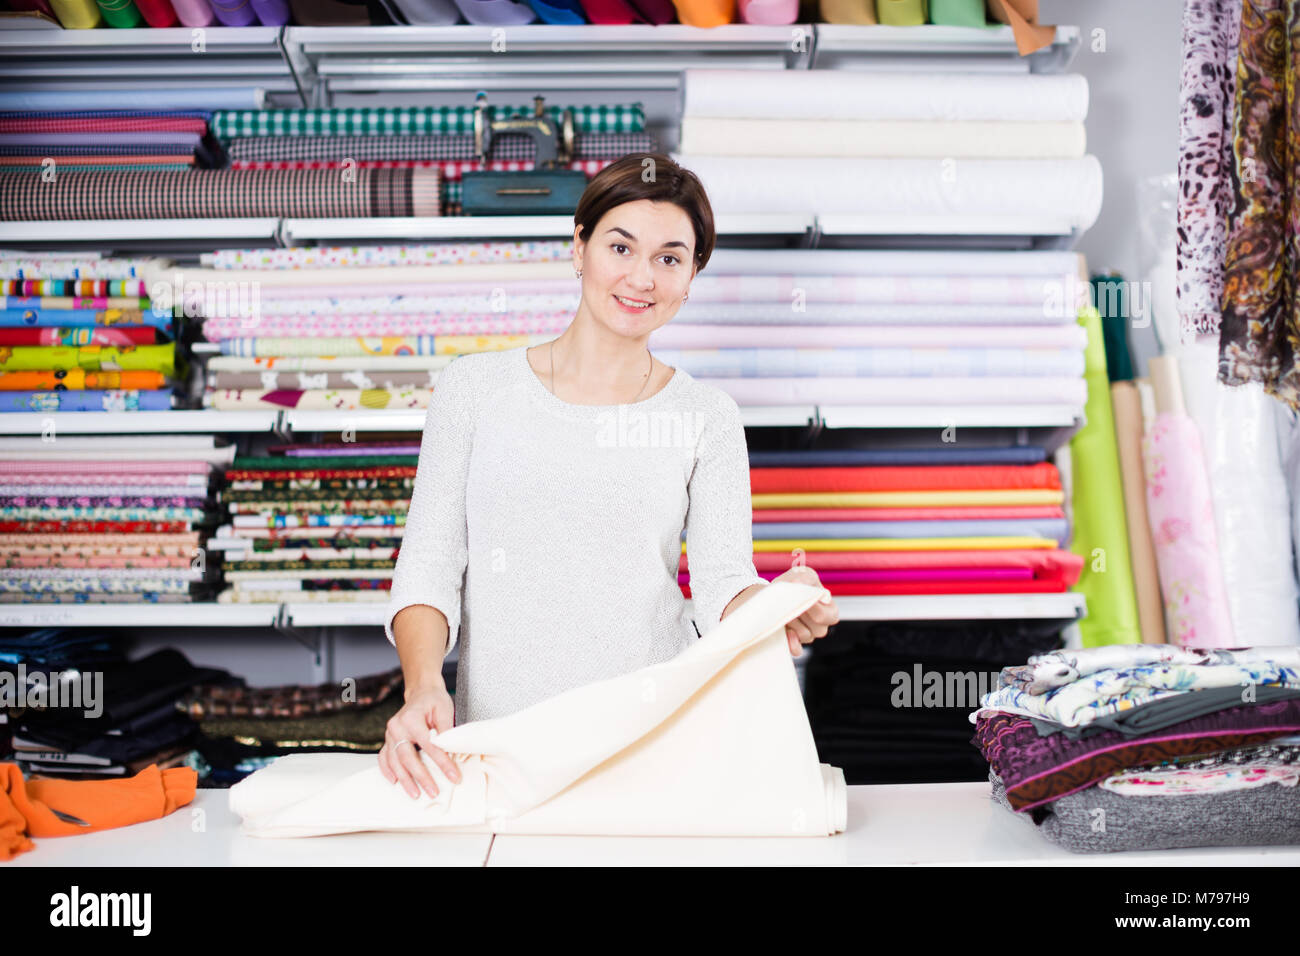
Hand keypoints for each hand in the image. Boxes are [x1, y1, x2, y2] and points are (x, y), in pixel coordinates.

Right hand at [378, 683, 460, 799]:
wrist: (421, 692)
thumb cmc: (434, 700)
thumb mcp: (445, 711)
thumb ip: (446, 731)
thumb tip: (451, 752)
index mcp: (411, 718)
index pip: (428, 745)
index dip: (441, 762)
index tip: (453, 775)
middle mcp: (397, 726)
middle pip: (407, 757)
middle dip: (421, 777)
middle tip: (433, 791)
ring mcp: (390, 734)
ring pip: (395, 761)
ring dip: (405, 779)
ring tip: (415, 794)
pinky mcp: (388, 739)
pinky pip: (384, 757)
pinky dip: (387, 770)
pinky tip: (394, 781)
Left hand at [771, 565, 838, 656]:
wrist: (772, 594)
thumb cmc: (792, 584)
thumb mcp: (801, 575)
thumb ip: (805, 579)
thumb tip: (804, 586)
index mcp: (829, 609)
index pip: (831, 617)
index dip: (816, 608)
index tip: (802, 597)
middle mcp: (820, 625)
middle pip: (819, 629)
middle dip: (802, 615)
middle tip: (791, 603)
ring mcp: (807, 635)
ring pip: (806, 636)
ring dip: (793, 621)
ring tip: (784, 609)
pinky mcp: (793, 642)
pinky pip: (797, 650)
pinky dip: (792, 643)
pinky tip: (787, 632)